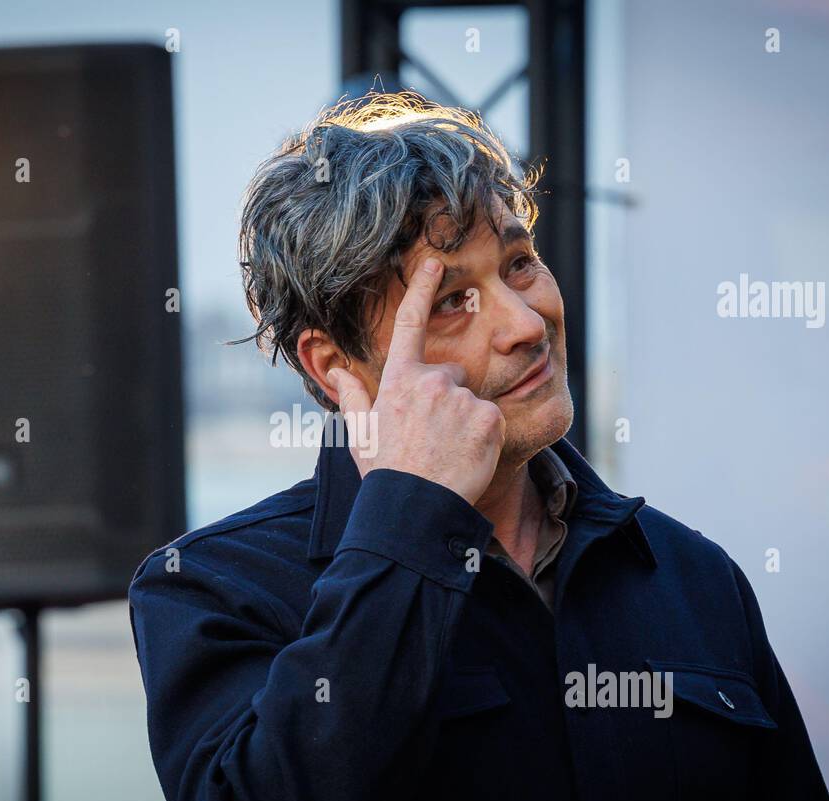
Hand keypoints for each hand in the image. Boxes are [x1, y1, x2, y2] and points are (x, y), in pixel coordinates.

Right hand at [328, 258, 505, 504]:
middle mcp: (431, 382)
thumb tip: (336, 370)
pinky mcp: (488, 417)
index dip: (420, 291)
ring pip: (472, 402)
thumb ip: (353, 396)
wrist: (415, 508)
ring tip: (448, 454)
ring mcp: (461, 398)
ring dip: (466, 422)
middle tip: (434, 438)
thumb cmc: (386, 474)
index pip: (409, 326)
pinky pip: (492, 419)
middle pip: (450, 377)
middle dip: (447, 400)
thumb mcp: (360, 434)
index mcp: (398, 382)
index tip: (432, 264)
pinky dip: (484, 437)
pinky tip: (466, 457)